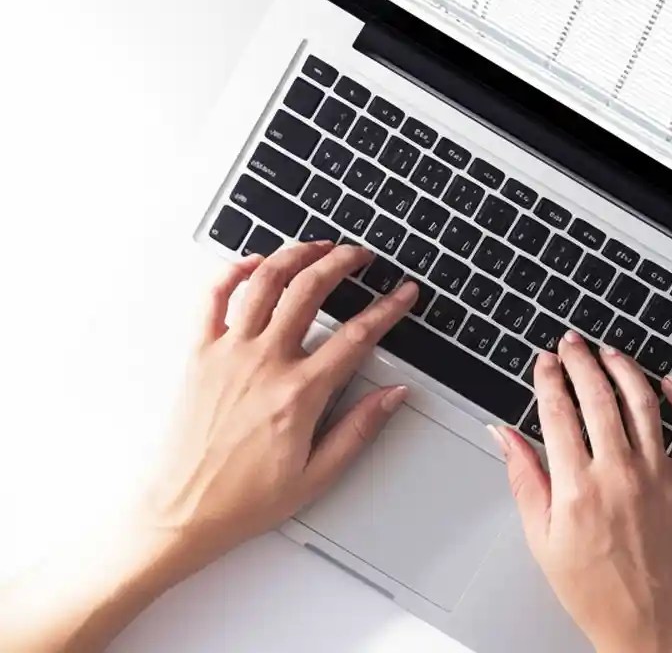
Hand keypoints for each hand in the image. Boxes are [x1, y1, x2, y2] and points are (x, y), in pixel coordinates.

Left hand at [0, 242, 419, 652]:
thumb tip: (394, 394)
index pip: (357, 336)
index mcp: (300, 394)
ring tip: (318, 246)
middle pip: (310, 291)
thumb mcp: (319, 474)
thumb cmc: (246, 499)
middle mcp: (264, 364)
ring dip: (296, 255)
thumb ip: (360, 428)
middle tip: (362, 256)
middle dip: (343, 263)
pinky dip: (236, 271)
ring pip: (265, 281)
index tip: (403, 294)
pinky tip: (257, 263)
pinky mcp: (199, 354)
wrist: (183, 511)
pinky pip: (215, 297)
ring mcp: (228, 353)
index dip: (387, 308)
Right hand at [490, 331, 671, 652]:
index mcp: (578, 487)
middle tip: (572, 343)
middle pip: (599, 395)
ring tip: (610, 352)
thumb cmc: (598, 595)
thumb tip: (504, 435)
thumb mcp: (544, 541)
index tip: (544, 361)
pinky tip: (670, 384)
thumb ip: (524, 480)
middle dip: (581, 360)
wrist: (654, 631)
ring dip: (625, 368)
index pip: (558, 412)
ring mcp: (661, 475)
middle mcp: (621, 473)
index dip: (549, 378)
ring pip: (644, 400)